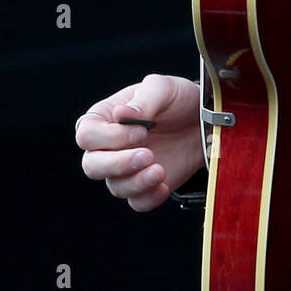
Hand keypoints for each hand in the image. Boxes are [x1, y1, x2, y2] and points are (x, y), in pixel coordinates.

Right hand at [75, 74, 203, 211]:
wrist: (203, 119)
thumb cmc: (177, 99)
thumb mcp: (163, 88)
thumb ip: (143, 100)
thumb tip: (120, 114)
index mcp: (105, 118)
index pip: (88, 135)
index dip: (110, 137)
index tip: (142, 131)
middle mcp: (109, 146)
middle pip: (92, 166)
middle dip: (118, 164)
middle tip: (148, 155)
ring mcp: (126, 169)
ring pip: (116, 186)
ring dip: (137, 182)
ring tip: (160, 170)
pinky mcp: (145, 185)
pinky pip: (137, 202)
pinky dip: (149, 198)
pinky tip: (164, 185)